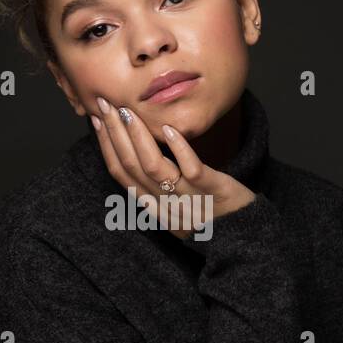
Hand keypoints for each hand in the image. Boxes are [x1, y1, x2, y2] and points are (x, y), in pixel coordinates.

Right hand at [91, 95, 255, 239]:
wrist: (245, 237)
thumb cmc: (209, 216)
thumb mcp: (174, 206)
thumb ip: (155, 185)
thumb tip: (136, 152)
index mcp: (154, 207)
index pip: (121, 175)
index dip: (106, 147)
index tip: (97, 120)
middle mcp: (166, 205)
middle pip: (132, 168)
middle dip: (115, 134)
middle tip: (107, 105)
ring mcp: (189, 198)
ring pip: (154, 168)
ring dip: (138, 137)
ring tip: (129, 112)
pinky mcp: (213, 190)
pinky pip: (192, 169)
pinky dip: (178, 148)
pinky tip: (168, 127)